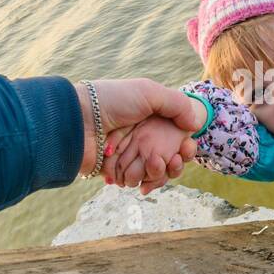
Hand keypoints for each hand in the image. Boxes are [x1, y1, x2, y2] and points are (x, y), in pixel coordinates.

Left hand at [74, 79, 203, 179]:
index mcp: (148, 118)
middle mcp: (140, 136)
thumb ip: (177, 104)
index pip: (175, 136)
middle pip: (169, 157)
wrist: (77, 122)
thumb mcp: (148, 92)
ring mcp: (129, 154)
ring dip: (162, 173)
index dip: (185, 145)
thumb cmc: (111, 102)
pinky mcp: (117, 171)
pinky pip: (139, 182)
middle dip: (176, 162)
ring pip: (156, 172)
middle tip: (176, 160)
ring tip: (159, 165)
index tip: (188, 147)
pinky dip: (146, 182)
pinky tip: (148, 180)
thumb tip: (195, 124)